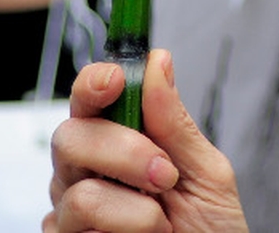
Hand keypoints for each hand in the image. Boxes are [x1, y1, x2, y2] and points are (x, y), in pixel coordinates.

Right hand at [45, 49, 248, 232]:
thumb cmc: (209, 231)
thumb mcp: (207, 174)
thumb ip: (176, 124)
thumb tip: (157, 63)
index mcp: (118, 141)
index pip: (90, 98)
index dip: (95, 82)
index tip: (117, 78)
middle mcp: (85, 173)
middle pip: (71, 136)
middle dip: (124, 150)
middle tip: (165, 174)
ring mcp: (69, 211)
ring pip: (79, 188)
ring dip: (137, 207)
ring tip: (162, 223)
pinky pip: (81, 225)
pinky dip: (128, 230)